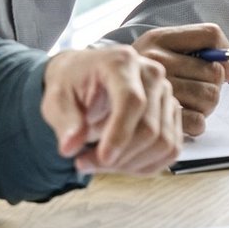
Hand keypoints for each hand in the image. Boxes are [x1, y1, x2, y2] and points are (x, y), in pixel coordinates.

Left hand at [40, 44, 180, 174]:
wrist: (84, 76)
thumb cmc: (71, 85)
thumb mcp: (56, 99)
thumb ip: (64, 121)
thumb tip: (70, 147)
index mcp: (122, 62)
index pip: (132, 100)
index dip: (120, 134)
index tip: (102, 158)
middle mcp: (152, 74)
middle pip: (150, 128)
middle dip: (119, 157)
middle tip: (84, 164)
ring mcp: (166, 94)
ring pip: (163, 143)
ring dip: (131, 164)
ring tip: (100, 163)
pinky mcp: (172, 113)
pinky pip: (171, 150)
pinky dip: (146, 165)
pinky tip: (120, 163)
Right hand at [132, 23, 228, 136]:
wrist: (95, 94)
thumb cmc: (140, 76)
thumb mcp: (161, 50)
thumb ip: (198, 49)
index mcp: (159, 38)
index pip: (210, 34)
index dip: (226, 53)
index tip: (225, 70)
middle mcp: (155, 60)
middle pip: (214, 72)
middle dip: (212, 85)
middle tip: (197, 90)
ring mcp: (154, 89)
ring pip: (210, 98)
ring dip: (206, 105)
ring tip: (190, 103)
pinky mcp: (156, 119)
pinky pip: (198, 121)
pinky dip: (197, 123)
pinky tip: (183, 117)